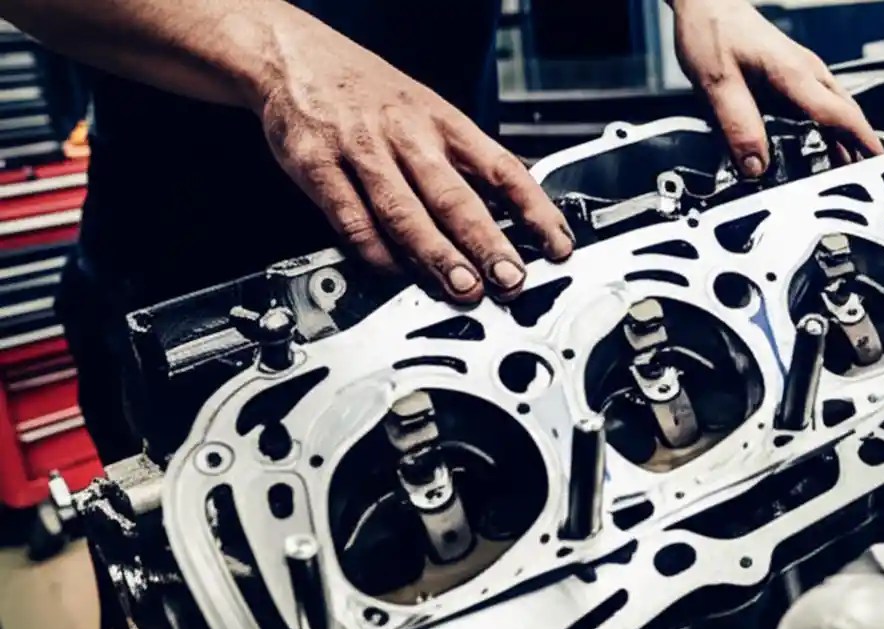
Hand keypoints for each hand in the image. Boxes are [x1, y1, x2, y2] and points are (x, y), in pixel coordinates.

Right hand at [255, 29, 572, 301]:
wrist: (296, 57)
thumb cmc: (371, 94)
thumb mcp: (431, 112)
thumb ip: (466, 161)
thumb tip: (515, 207)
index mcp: (444, 123)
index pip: (502, 168)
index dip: (534, 210)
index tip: (557, 244)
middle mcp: (408, 136)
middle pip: (455, 196)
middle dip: (487, 243)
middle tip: (510, 278)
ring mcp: (363, 152)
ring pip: (406, 211)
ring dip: (438, 255)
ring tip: (463, 287)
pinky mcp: (319, 167)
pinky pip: (353, 219)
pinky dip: (377, 252)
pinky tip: (397, 273)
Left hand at [671, 0, 883, 174]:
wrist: (705, 3)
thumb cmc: (712, 32)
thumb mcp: (718, 85)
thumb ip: (738, 127)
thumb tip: (755, 166)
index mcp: (794, 74)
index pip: (841, 114)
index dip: (862, 142)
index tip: (878, 164)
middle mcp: (806, 72)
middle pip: (846, 114)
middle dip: (859, 147)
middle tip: (865, 179)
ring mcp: (801, 72)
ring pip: (835, 110)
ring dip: (844, 139)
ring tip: (847, 171)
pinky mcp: (790, 76)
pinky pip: (819, 105)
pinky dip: (828, 128)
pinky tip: (823, 145)